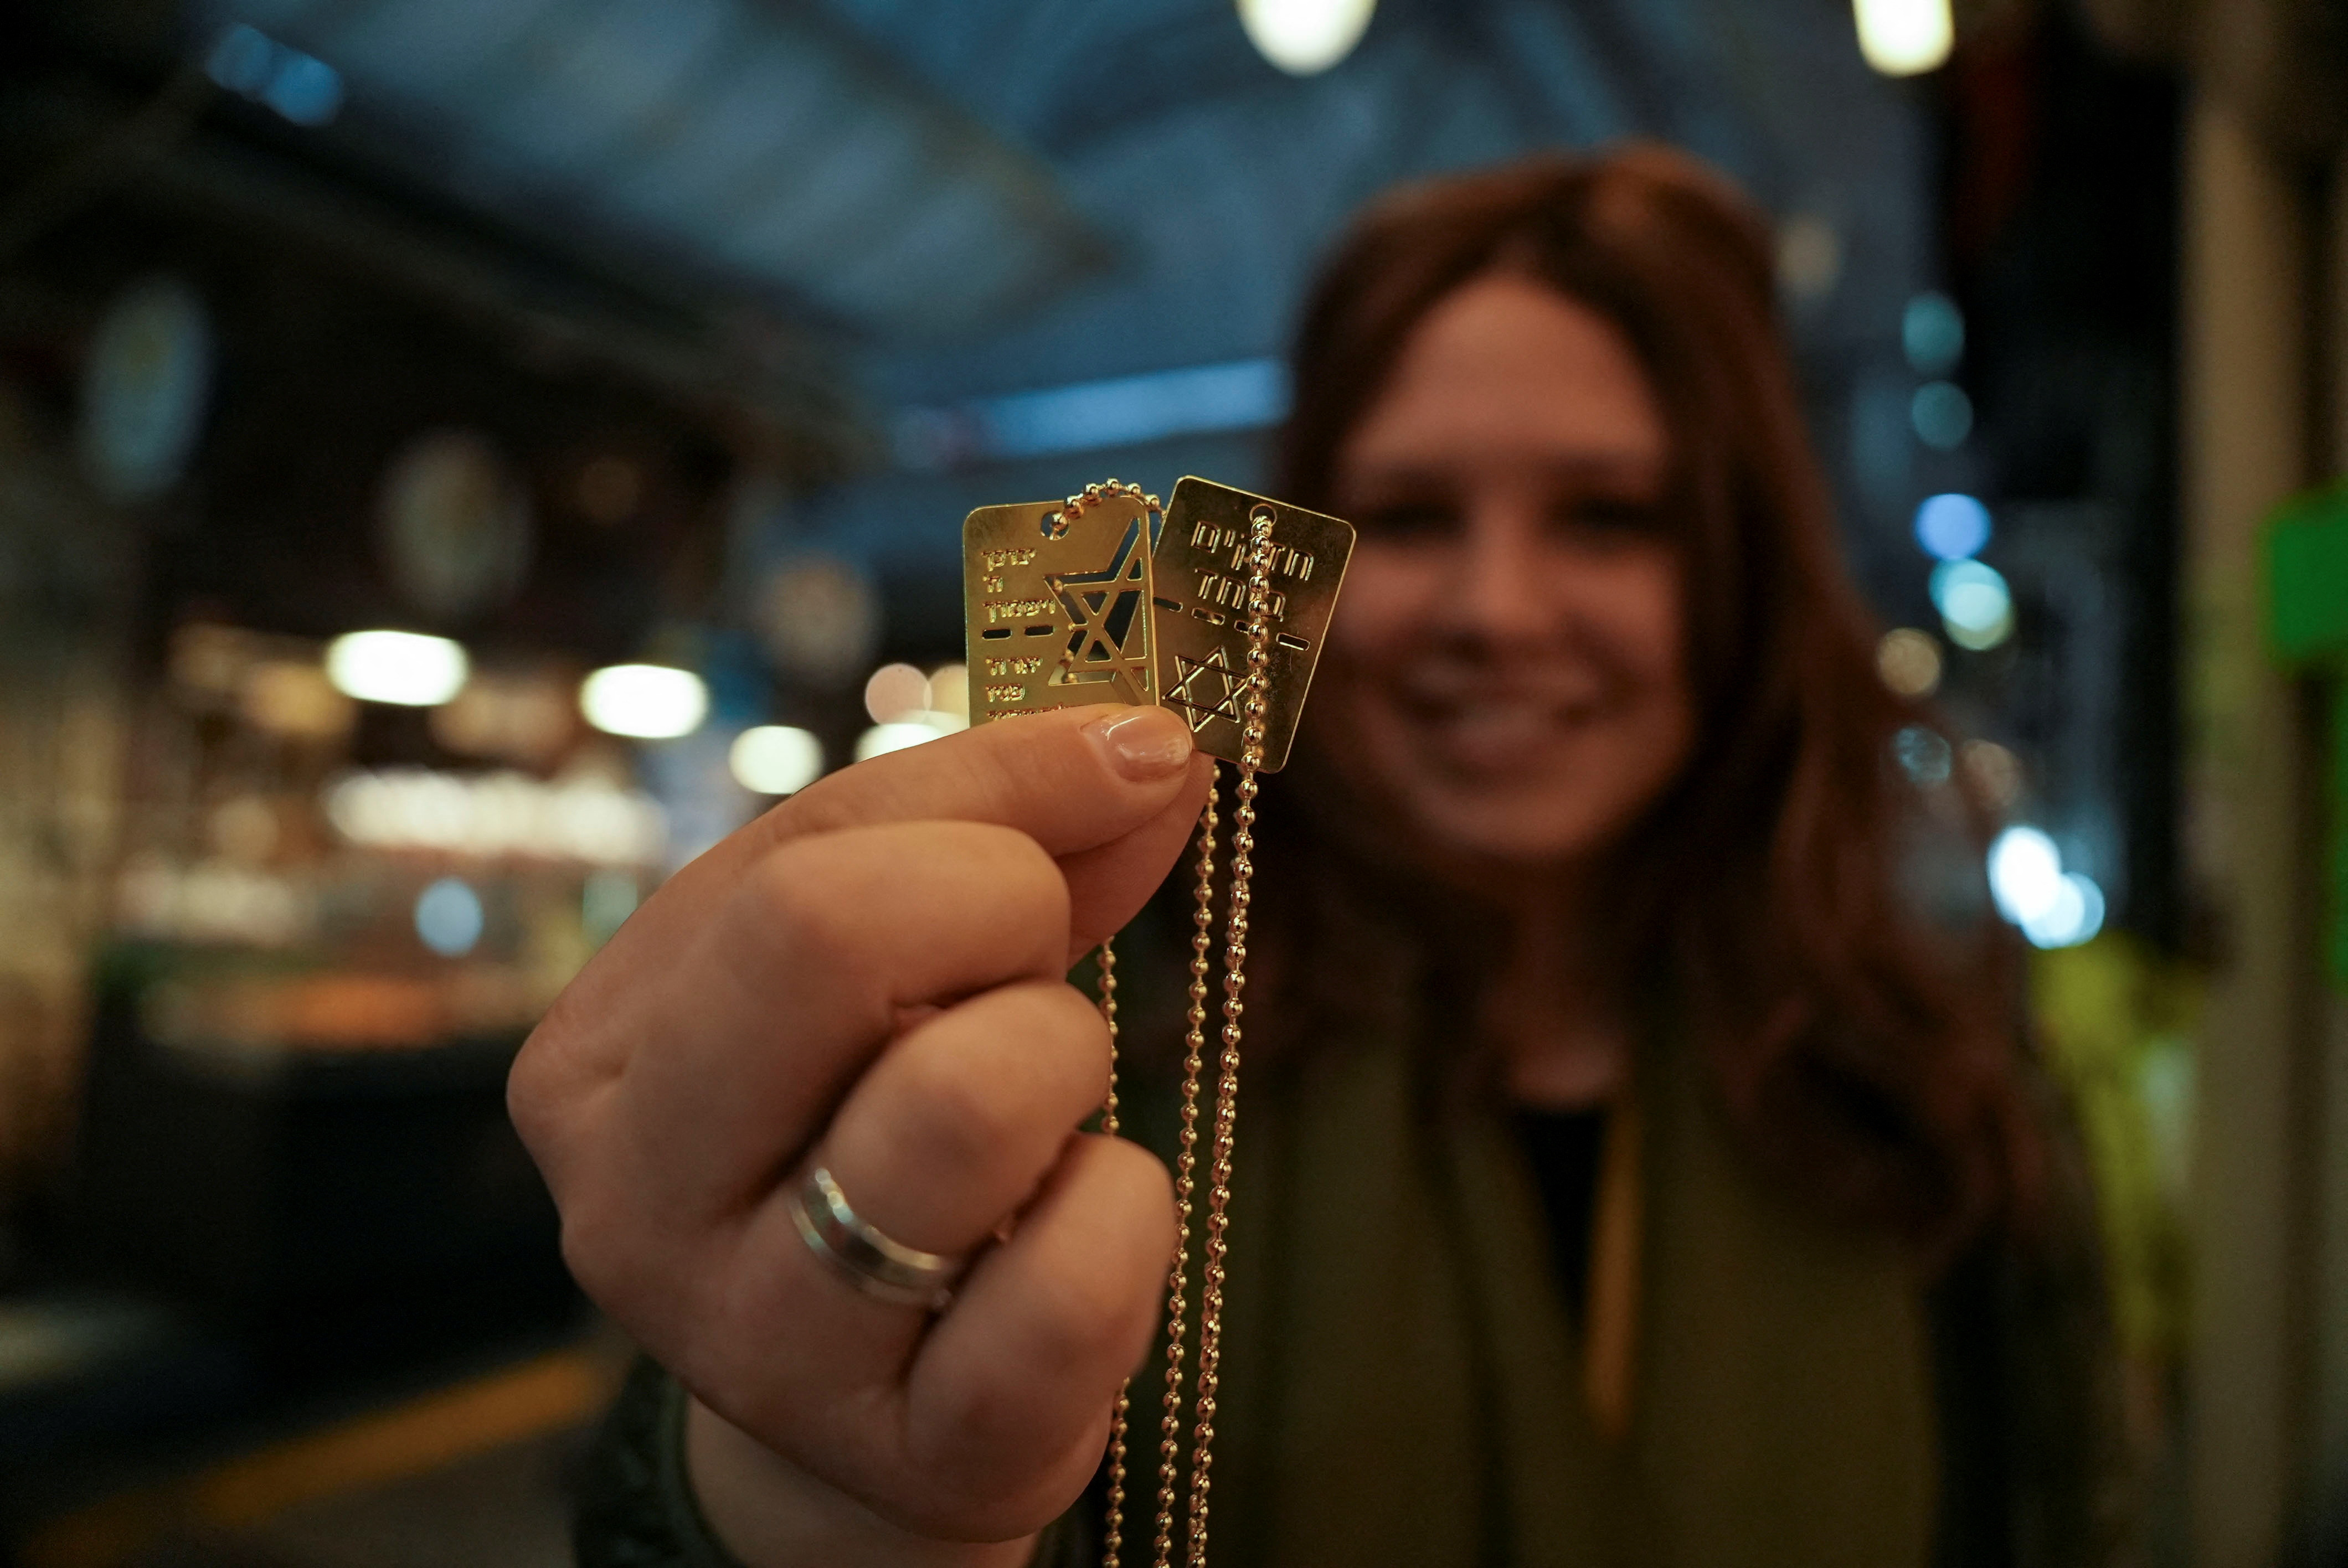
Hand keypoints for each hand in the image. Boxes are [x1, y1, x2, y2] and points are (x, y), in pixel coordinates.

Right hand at [509, 705, 1209, 1562]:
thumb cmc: (874, 1134)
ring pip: (966, 1099)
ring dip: (1066, 1063)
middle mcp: (636, 1209)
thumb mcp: (894, 965)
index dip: (1003, 793)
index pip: (805, 852)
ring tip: (1042, 1108)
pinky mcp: (915, 1456)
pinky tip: (1071, 1230)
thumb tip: (1146, 746)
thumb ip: (1003, 832)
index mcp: (597, 1059)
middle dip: (1002, 909)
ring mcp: (760, 1350)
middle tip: (1032, 965)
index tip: (1133, 764)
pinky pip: (1072, 1279)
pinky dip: (1124, 1217)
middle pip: (826, 938)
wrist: (883, 1405)